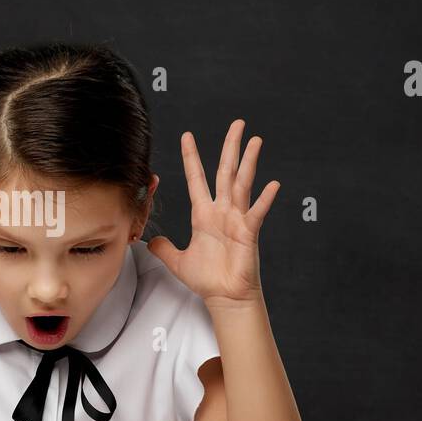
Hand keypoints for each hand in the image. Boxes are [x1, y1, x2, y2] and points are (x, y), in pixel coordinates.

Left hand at [148, 120, 279, 307]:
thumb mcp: (178, 261)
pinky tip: (272, 185)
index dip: (192, 157)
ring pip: (242, 184)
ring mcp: (237, 220)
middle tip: (237, 123)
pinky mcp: (248, 233)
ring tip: (255, 141)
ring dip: (249, 162)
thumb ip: (164, 248)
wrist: (224, 297)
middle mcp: (222, 211)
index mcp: (204, 214)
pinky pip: (256, 213)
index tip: (187, 136)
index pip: (197, 179)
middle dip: (230, 147)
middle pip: (225, 171)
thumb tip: (149, 242)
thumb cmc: (207, 279)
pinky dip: (264, 199)